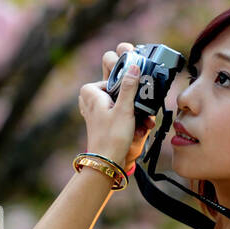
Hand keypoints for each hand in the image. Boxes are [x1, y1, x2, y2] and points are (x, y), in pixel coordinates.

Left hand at [78, 42, 157, 172]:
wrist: (106, 162)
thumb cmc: (112, 136)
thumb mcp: (124, 108)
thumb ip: (129, 87)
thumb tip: (133, 66)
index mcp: (91, 95)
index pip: (107, 81)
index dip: (120, 87)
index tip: (130, 94)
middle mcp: (90, 104)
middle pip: (112, 93)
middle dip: (128, 101)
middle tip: (136, 109)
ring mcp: (95, 116)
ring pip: (115, 106)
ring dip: (130, 113)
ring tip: (139, 122)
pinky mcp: (101, 126)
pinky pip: (116, 117)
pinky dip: (126, 121)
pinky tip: (136, 129)